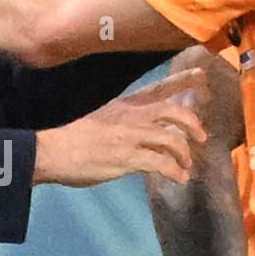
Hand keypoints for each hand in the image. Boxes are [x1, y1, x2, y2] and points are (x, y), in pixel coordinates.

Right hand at [33, 69, 207, 187]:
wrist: (52, 151)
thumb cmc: (73, 139)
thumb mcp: (101, 120)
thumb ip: (125, 124)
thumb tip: (144, 136)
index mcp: (124, 105)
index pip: (157, 89)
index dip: (181, 81)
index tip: (201, 76)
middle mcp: (131, 116)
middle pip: (172, 111)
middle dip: (192, 123)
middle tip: (202, 137)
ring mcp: (130, 137)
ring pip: (172, 138)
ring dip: (185, 154)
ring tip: (187, 166)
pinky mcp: (127, 158)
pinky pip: (161, 164)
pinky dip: (175, 172)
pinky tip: (179, 179)